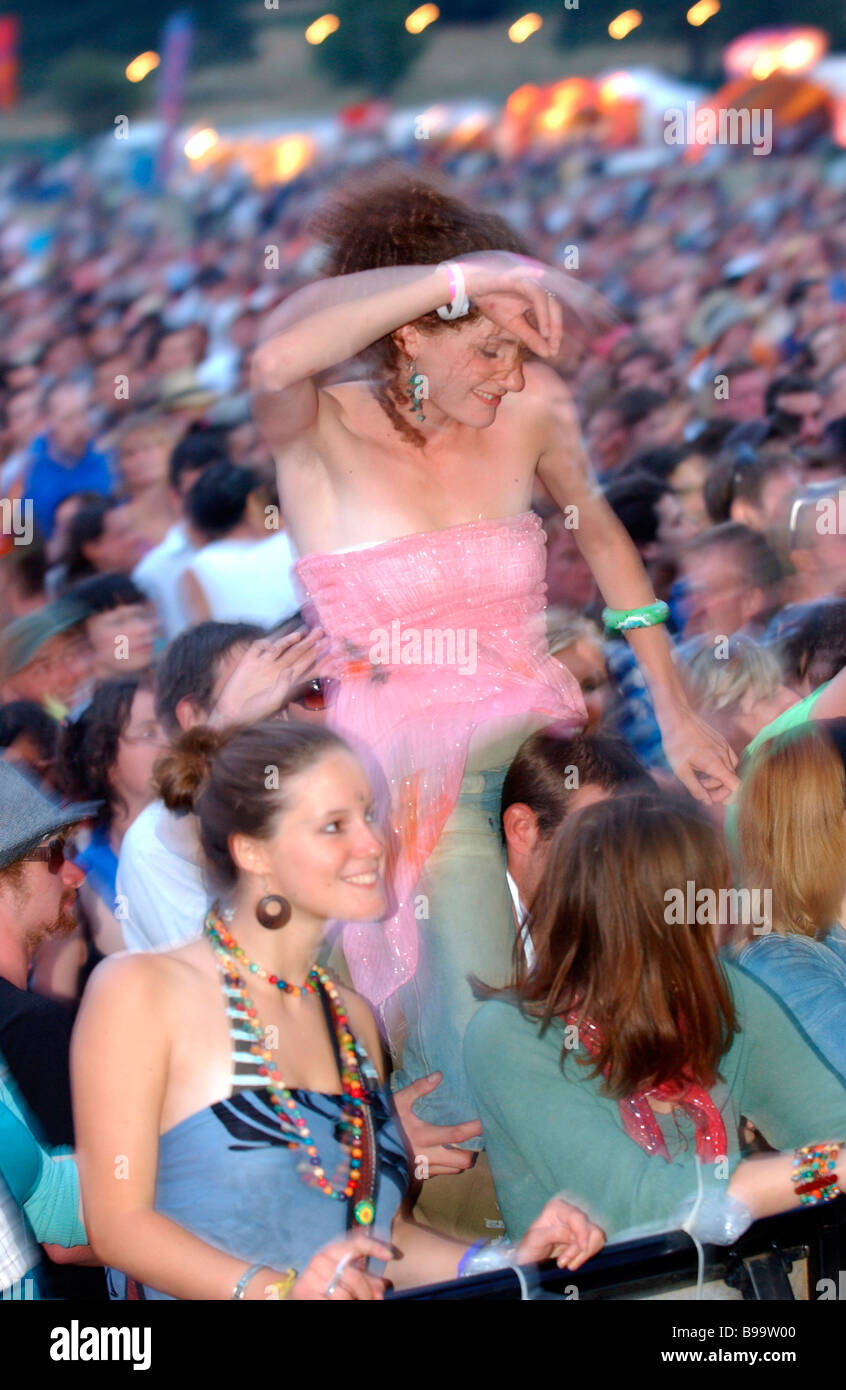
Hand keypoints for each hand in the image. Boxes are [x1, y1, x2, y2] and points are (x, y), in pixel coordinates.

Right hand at [211, 627, 329, 727]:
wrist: (231, 714)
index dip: (318, 656)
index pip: (307, 665)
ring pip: (280, 647)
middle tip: (322, 631)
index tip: (331, 647)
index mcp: (287, 680)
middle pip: (297, 653)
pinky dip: (264, 645)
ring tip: (302, 634)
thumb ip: (284, 687)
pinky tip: (271, 649)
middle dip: (309, 643)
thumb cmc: (255, 713)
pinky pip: (258, 647)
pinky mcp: (248, 662)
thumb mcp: (273, 703)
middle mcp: (277, 670)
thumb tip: (290, 670)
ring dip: (291, 639)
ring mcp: (263, 664)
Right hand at [289, 1233, 394, 1300]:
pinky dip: (345, 1304)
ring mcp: (310, 1277)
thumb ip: (365, 1280)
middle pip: (354, 1277)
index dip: (375, 1246)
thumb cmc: (326, 1285)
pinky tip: (346, 1303)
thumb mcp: (345, 1278)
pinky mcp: (303, 1293)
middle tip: (372, 1301)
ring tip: (356, 1303)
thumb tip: (383, 1288)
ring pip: (344, 1295)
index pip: (356, 1243)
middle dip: (366, 1294)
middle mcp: (320, 1259)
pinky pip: (332, 1302)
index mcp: (333, 1250)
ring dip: (355, 1302)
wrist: (296, 1295)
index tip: (391, 1256)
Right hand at [393, 1072, 482, 1176]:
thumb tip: (438, 1075)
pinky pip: (442, 1173)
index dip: (475, 1128)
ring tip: (465, 1146)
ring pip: (454, 1170)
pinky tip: (446, 1153)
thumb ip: (417, 1088)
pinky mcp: (419, 1176)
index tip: (486, 1121)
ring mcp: (423, 1169)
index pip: (457, 1134)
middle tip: (477, 1139)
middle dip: (474, 1152)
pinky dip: (448, 1165)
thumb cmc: (383, 1122)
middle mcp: (426, 1156)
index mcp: (423, 1136)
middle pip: (462, 1161)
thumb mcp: (397, 1101)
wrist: (366, 1148)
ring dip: (462, 1159)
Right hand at [458, 250, 617, 358]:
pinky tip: (544, 331)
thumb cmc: (490, 301)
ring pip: (552, 301)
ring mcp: (531, 279)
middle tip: (602, 328)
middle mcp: (540, 283)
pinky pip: (536, 297)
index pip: (566, 304)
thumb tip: (549, 353)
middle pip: (568, 296)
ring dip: (554, 323)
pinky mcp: (520, 279)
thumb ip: (532, 337)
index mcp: (541, 292)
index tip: (595, 332)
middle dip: (589, 308)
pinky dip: (542, 315)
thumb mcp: (513, 326)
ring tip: (553, 342)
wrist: (467, 287)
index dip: (584, 313)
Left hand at [516, 1196, 604, 1270]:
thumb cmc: (530, 1247)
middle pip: (589, 1227)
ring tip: (567, 1264)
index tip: (582, 1247)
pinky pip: (596, 1244)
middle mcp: (570, 1213)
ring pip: (596, 1236)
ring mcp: (578, 1226)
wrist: (531, 1261)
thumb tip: (574, 1235)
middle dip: (579, 1249)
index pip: (577, 1216)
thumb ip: (554, 1233)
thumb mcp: (536, 1239)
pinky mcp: (585, 1238)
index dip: (582, 1232)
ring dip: (584, 1254)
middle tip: (563, 1262)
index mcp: (557, 1208)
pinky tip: (573, 1263)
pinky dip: (586, 1256)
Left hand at [656, 704, 738, 803]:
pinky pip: (728, 759)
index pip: (736, 785)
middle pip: (732, 780)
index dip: (730, 797)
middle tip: (701, 791)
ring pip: (730, 770)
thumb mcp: (681, 770)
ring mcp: (725, 746)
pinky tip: (704, 767)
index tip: (715, 799)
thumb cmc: (676, 743)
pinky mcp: (722, 741)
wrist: (677, 716)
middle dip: (718, 790)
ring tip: (699, 778)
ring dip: (718, 779)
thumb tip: (707, 802)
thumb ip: (695, 788)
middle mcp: (724, 755)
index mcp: (715, 763)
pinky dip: (719, 768)